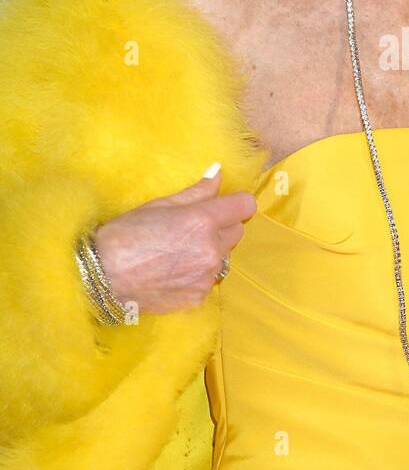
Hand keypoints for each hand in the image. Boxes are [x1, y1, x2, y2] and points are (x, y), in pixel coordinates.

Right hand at [90, 166, 256, 315]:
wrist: (103, 278)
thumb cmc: (125, 235)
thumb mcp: (159, 205)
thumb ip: (196, 191)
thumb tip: (218, 172)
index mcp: (202, 221)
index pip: (245, 205)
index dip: (235, 203)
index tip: (224, 205)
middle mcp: (211, 249)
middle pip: (237, 231)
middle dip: (221, 227)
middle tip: (192, 229)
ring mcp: (207, 276)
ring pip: (224, 257)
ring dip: (211, 252)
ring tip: (179, 253)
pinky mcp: (199, 297)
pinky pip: (210, 280)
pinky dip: (198, 275)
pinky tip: (173, 272)